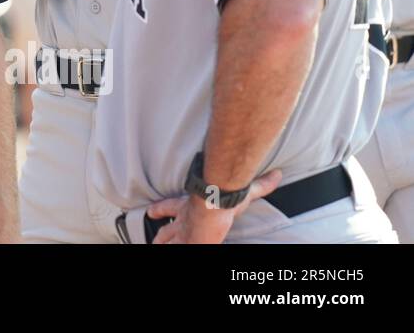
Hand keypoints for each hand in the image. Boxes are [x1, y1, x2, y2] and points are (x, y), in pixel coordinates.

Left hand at [147, 169, 282, 243]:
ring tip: (156, 249)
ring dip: (163, 245)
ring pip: (167, 243)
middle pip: (165, 230)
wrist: (215, 201)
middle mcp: (183, 220)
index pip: (169, 206)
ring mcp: (184, 233)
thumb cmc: (225, 194)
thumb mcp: (243, 190)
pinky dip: (173, 249)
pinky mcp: (189, 243)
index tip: (150, 210)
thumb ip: (260, 184)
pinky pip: (177, 249)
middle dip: (160, 236)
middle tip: (155, 240)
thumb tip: (277, 175)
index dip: (160, 209)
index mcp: (188, 205)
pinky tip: (164, 252)